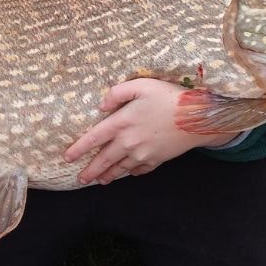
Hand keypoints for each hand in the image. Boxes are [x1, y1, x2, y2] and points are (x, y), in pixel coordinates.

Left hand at [63, 78, 231, 184]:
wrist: (198, 116)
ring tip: (100, 181)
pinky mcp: (158, 159)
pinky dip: (132, 172)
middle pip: (104, 160)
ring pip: (121, 168)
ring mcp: (144, 154)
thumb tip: (101, 106)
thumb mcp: (140, 85)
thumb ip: (117, 93)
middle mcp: (129, 142)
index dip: (78, 149)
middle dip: (91, 170)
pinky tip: (129, 172)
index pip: (93, 139)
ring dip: (109, 175)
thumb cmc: (168, 96)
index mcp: (121, 123)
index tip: (67, 157)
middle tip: (81, 179)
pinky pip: (140, 170)